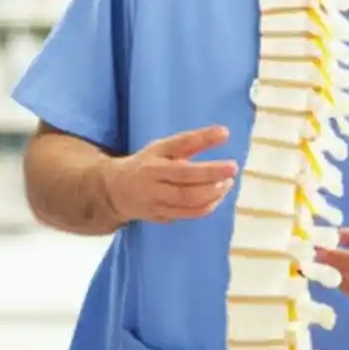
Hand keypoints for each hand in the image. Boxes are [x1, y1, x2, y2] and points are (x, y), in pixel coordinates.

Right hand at [102, 125, 237, 223]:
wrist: (115, 191)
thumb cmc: (147, 165)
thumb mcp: (164, 148)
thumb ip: (193, 142)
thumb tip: (225, 133)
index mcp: (154, 157)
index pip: (179, 146)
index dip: (202, 140)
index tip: (225, 134)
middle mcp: (152, 179)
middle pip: (185, 178)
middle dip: (212, 174)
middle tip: (232, 169)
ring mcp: (155, 200)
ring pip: (188, 200)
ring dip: (213, 192)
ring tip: (228, 183)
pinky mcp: (160, 216)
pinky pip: (188, 213)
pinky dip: (207, 206)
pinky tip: (217, 197)